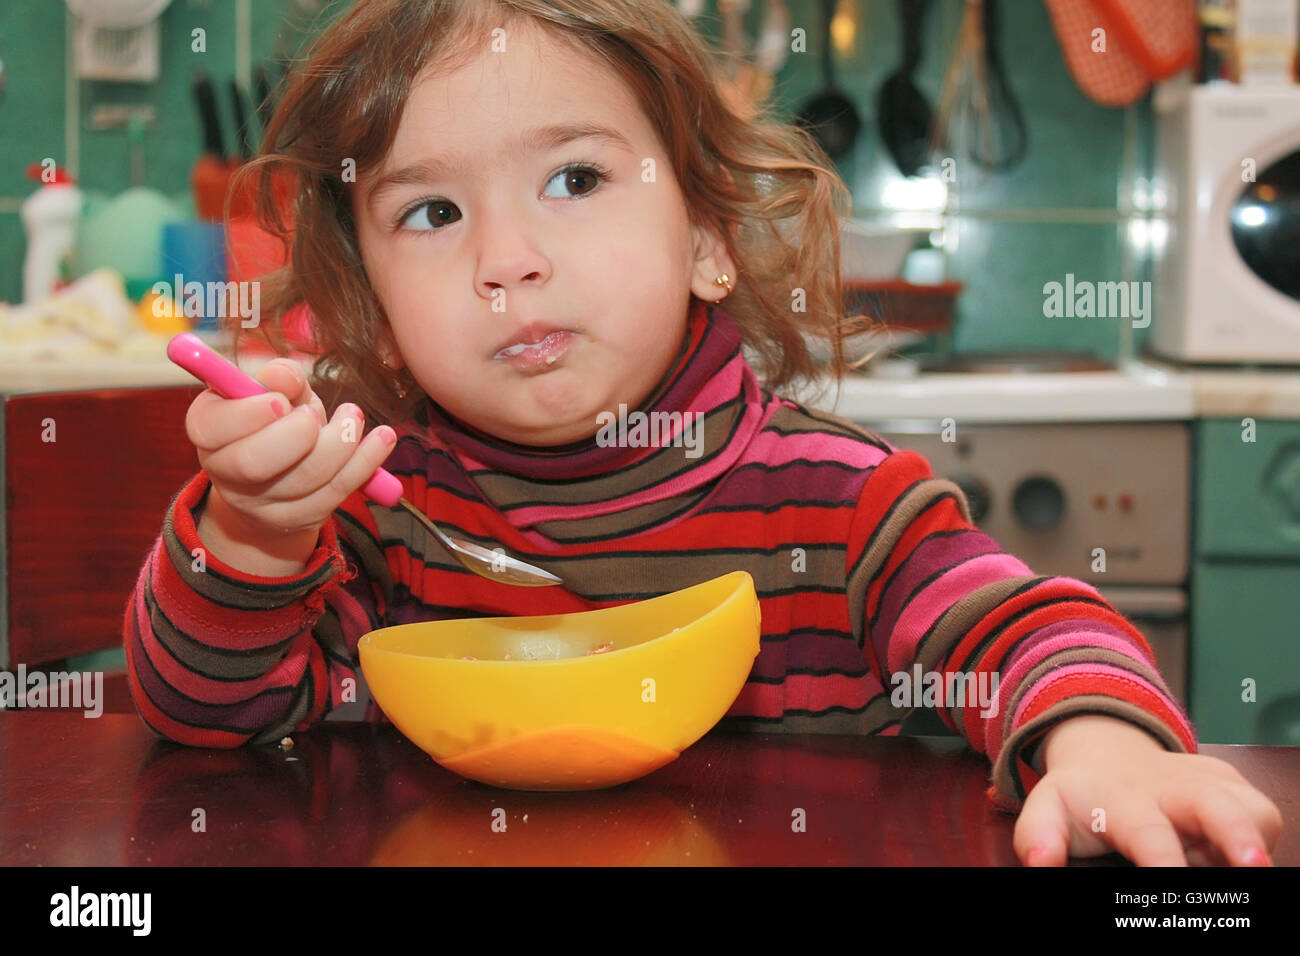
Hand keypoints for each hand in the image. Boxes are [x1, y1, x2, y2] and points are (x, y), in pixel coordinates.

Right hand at [186, 357, 396, 539]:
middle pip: (255, 462)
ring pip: (305, 477)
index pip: (213, 427)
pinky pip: (336, 491)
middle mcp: (225, 471)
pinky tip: (383, 438)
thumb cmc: (275, 420)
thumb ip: (280, 377)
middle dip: (297, 435)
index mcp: (207, 429)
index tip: (282, 400)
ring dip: (341, 442)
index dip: (250, 413)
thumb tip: (283, 374)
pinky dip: (366, 461)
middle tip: (315, 414)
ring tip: (353, 417)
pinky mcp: (299, 519)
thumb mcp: (273, 391)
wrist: (279, 477)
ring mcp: (260, 504)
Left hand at [1012, 715, 1282, 865]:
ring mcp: (1208, 784)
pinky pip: (1260, 814)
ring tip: (1238, 866)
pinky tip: (1223, 852)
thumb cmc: (1082, 796)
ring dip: (1254, 840)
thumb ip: (1038, 835)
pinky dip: (1255, 838)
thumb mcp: (1048, 809)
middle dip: (1239, 836)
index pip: (1148, 835)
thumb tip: (1038, 864)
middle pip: (1216, 806)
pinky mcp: (1234, 784)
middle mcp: (1173, 790)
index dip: (1164, 863)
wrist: (1106, 752)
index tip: (1170, 880)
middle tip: (1254, 868)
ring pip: (1252, 809)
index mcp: (1124, 802)